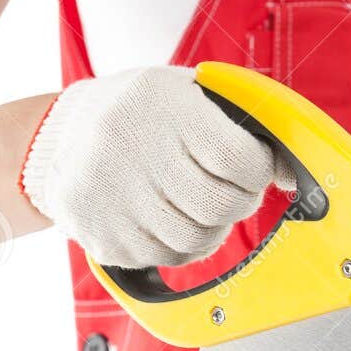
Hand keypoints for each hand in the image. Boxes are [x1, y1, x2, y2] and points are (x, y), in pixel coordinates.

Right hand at [20, 66, 294, 267]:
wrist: (58, 138)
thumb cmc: (142, 113)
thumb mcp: (187, 93)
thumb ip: (242, 123)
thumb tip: (292, 173)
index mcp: (161, 104)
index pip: (236, 157)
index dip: (257, 170)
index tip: (254, 166)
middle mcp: (130, 149)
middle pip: (220, 204)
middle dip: (240, 202)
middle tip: (232, 189)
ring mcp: (112, 197)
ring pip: (197, 239)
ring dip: (213, 227)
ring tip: (200, 204)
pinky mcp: (103, 235)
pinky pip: (168, 258)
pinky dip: (180, 245)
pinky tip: (168, 217)